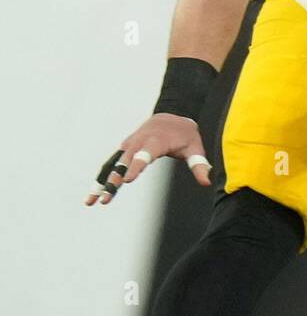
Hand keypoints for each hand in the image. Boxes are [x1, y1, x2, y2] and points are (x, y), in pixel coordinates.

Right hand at [85, 113, 210, 206]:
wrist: (170, 114)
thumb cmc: (184, 133)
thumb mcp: (195, 147)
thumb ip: (199, 165)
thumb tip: (206, 182)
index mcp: (156, 141)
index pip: (144, 155)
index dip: (136, 166)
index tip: (128, 179)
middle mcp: (139, 142)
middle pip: (123, 163)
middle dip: (114, 181)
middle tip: (106, 199)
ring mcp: (129, 145)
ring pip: (113, 165)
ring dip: (102, 182)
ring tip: (91, 201)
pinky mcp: (125, 149)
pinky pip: (112, 164)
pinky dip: (102, 177)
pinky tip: (94, 194)